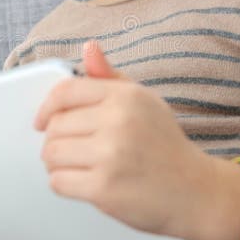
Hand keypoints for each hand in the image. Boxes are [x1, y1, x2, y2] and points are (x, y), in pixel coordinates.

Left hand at [34, 40, 217, 239]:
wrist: (196, 192)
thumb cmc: (165, 146)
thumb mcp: (145, 102)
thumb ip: (111, 77)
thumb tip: (89, 48)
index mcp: (126, 96)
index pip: (65, 91)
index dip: (46, 107)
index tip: (42, 120)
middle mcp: (118, 121)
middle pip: (54, 126)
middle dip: (57, 140)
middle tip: (77, 150)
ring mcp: (110, 155)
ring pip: (51, 154)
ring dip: (58, 164)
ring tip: (80, 166)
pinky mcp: (104, 188)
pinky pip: (58, 182)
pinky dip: (65, 184)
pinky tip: (85, 183)